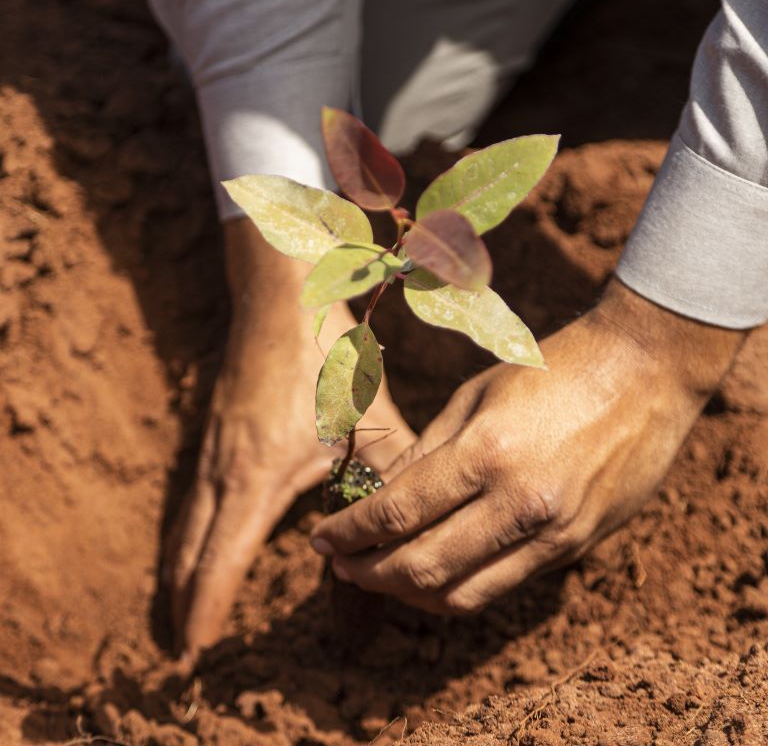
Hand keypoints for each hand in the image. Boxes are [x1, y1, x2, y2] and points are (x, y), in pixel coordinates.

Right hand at [164, 220, 414, 661]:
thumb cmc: (328, 355)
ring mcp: (211, 447)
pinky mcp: (213, 430)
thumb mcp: (368, 419)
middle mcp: (222, 467)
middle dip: (185, 600)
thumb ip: (385, 475)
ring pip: (186, 523)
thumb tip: (400, 528)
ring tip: (180, 609)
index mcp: (256, 474)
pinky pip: (190, 496)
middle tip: (181, 649)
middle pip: (190, 549)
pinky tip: (192, 540)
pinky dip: (186, 531)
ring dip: (180, 569)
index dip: (206, 607)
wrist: (282, 295)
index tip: (193, 651)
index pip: (221, 557)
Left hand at [310, 279, 745, 614]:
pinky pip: (503, 587)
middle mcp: (519, 503)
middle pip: (423, 565)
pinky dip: (458, 590)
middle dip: (368, 572)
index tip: (319, 539)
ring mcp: (553, 533)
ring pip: (462, 593)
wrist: (645, 372)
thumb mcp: (477, 395)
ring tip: (378, 576)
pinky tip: (433, 574)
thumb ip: (427, 454)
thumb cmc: (552, 370)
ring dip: (409, 593)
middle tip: (338, 565)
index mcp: (487, 452)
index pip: (398, 512)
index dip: (350, 532)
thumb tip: (381, 499)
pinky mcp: (577, 548)